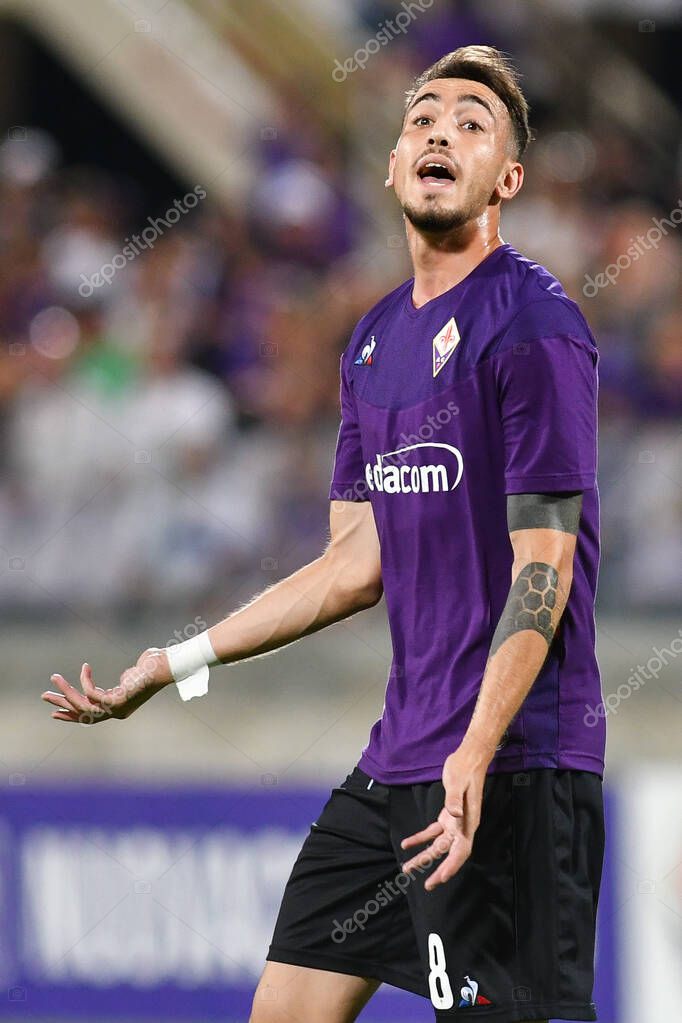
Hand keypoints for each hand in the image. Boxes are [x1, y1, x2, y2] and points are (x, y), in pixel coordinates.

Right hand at [41, 648, 172, 723]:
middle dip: (62, 704)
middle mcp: (117, 712)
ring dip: (66, 691)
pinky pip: (92, 693)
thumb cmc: (153, 668)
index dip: (72, 714)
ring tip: (54, 678)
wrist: (165, 667)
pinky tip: (85, 667)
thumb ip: (125, 680)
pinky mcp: (116, 701)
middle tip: (44, 695)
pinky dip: (85, 680)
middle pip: (82, 713)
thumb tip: (124, 678)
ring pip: (83, 705)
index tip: (55, 712)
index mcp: (119, 708)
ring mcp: (117, 708)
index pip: (90, 716)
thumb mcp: (134, 676)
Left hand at [400, 740, 490, 890]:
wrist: (469, 757)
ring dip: (424, 857)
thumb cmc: (465, 769)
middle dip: (438, 870)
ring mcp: (455, 822)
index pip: (462, 850)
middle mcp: (463, 826)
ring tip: (408, 868)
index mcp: (468, 822)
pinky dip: (420, 838)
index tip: (441, 877)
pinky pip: (433, 831)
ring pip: (439, 845)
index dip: (453, 865)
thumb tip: (455, 816)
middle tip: (426, 885)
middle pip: (450, 854)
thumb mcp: (459, 782)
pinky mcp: (447, 815)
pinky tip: (407, 843)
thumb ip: (456, 800)